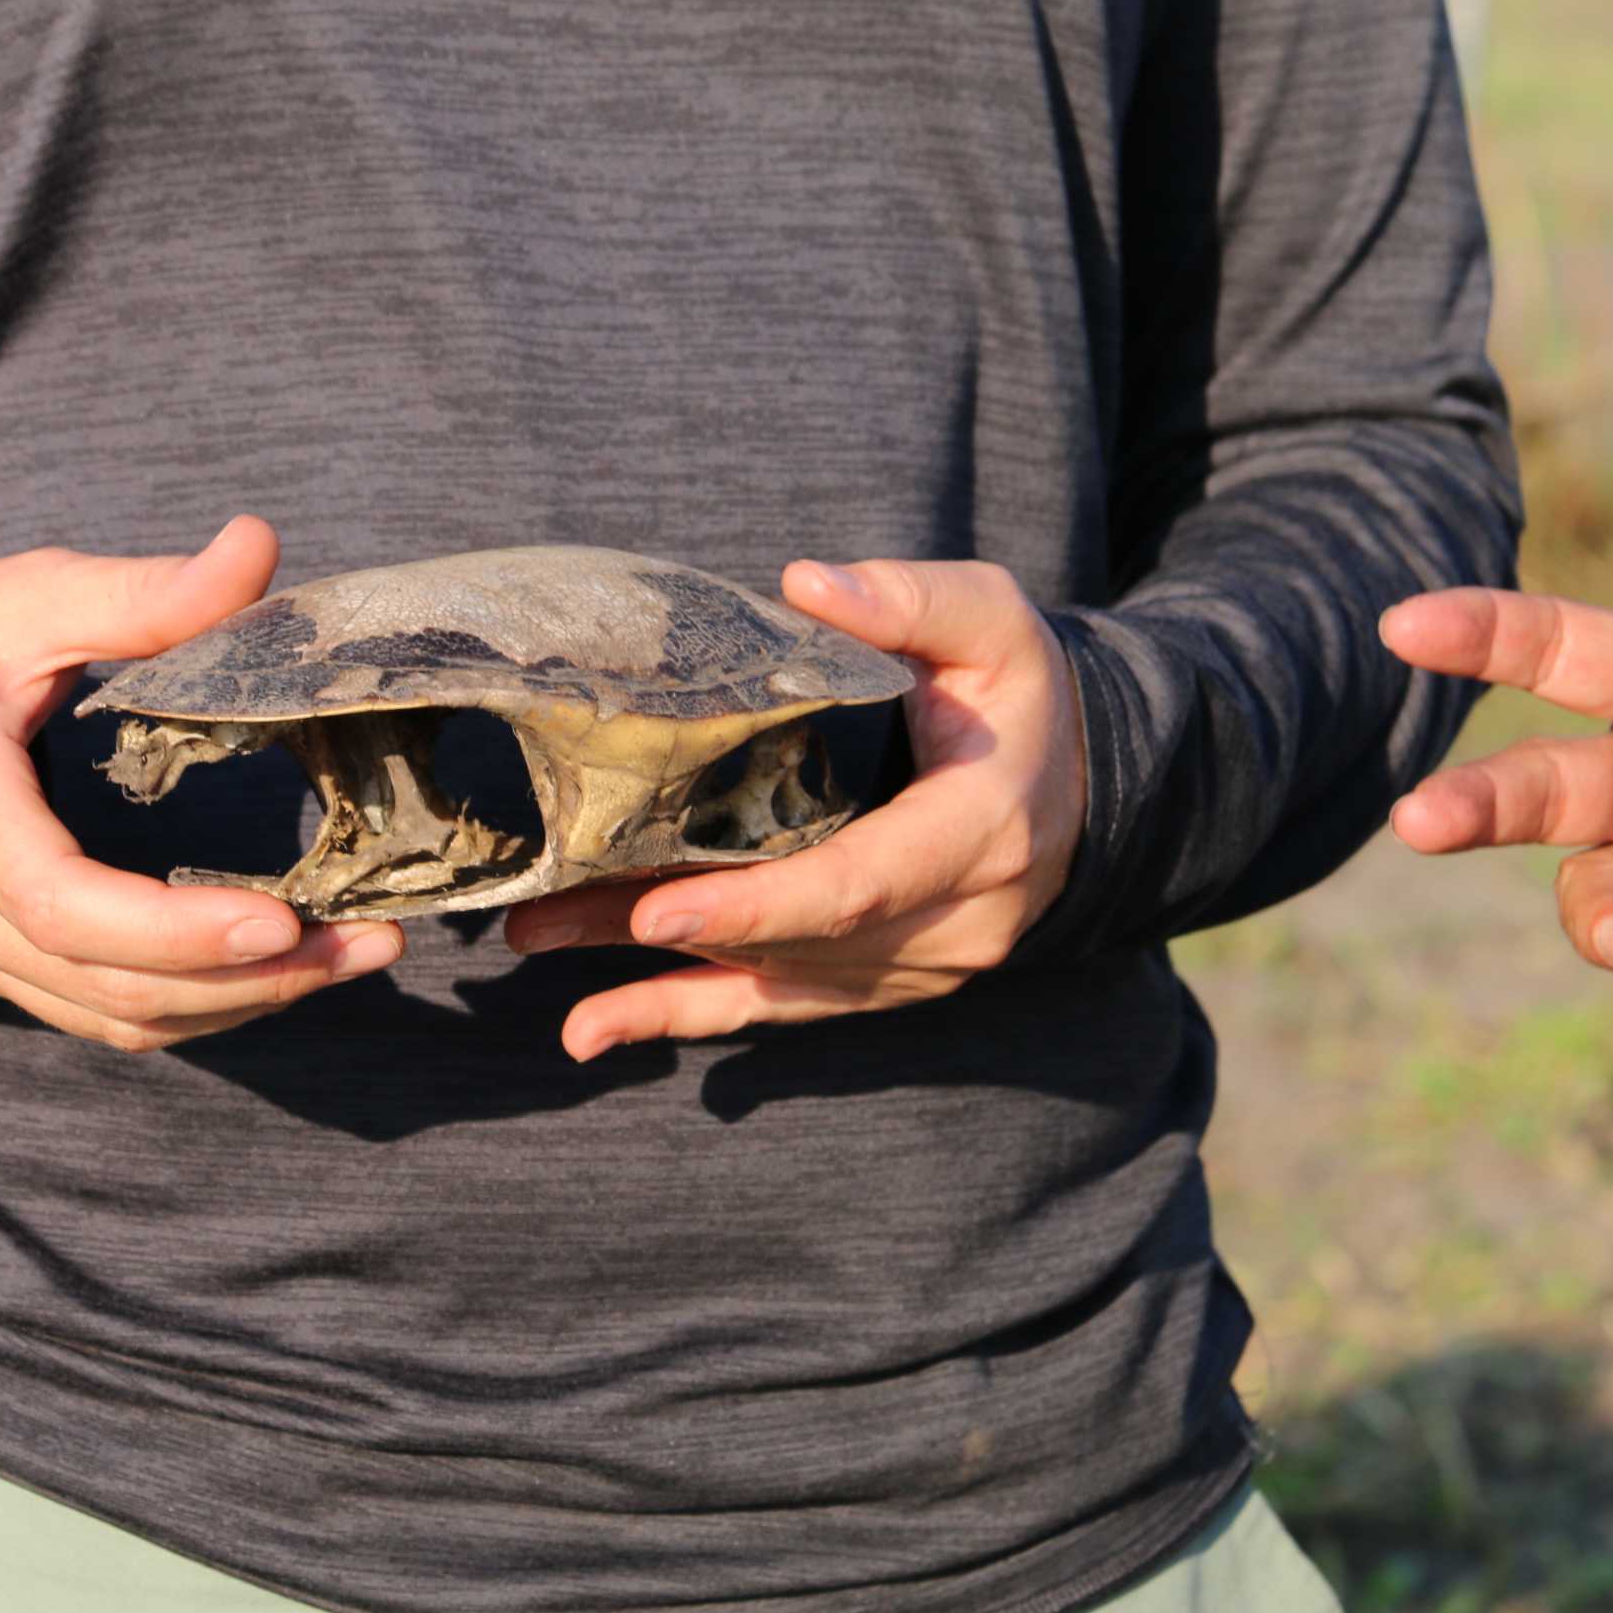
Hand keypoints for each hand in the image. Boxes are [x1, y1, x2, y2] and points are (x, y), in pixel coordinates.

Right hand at [0, 517, 402, 1051]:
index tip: (282, 921)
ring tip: (350, 958)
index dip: (173, 929)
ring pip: (112, 1018)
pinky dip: (197, 1006)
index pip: (57, 901)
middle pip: (106, 983)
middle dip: (249, 980)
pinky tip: (278, 968)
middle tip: (368, 945)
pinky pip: (101, 1014)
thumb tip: (259, 547)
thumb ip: (143, 591)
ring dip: (240, 1005)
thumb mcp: (22, 597)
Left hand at [500, 558, 1086, 1060]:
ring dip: (646, 973)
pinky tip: (594, 1027)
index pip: (858, 884)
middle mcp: (953, 923)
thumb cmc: (1016, 695)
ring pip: (771, 981)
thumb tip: (805, 585)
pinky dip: (683, 1016)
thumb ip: (909, 600)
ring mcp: (916, 969)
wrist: (1081, 788)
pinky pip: (776, 1010)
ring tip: (531, 939)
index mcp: (981, 831)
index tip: (657, 912)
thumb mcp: (992, 623)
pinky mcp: (881, 986)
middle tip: (539, 914)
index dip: (756, 907)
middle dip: (660, 932)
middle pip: (792, 942)